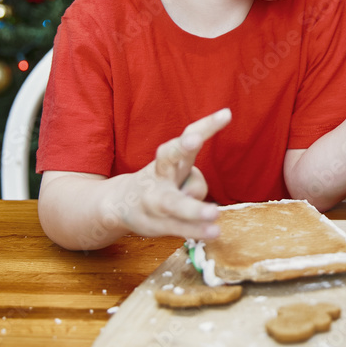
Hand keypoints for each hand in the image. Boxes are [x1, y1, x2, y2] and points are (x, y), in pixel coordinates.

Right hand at [117, 108, 231, 239]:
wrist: (119, 204)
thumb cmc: (160, 182)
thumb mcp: (176, 173)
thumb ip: (193, 179)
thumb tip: (195, 196)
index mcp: (168, 159)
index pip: (187, 137)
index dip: (205, 125)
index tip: (226, 114)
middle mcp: (160, 175)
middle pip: (168, 157)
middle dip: (181, 147)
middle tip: (194, 139)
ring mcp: (156, 200)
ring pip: (175, 202)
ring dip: (194, 209)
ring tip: (214, 213)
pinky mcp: (156, 224)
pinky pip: (179, 227)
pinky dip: (196, 231)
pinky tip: (213, 232)